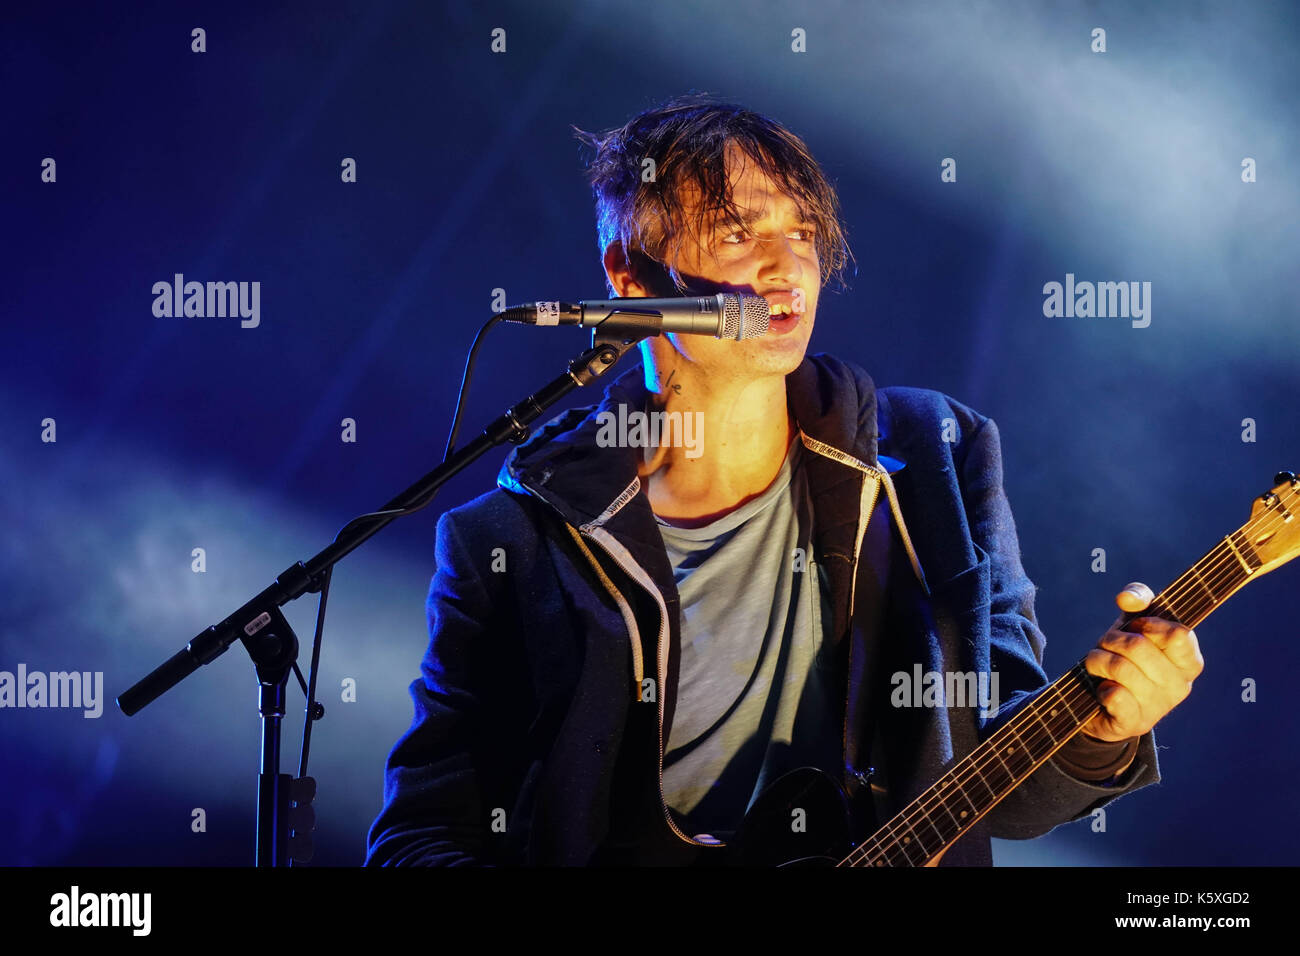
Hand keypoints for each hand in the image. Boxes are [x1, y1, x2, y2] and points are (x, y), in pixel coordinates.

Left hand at [1079, 582, 1204, 742]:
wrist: (1100, 700)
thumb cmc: (1124, 656)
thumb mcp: (1133, 623)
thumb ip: (1139, 598)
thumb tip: (1127, 598)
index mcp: (1189, 662)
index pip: (1177, 635)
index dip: (1148, 624)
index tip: (1136, 627)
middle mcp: (1179, 686)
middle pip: (1139, 647)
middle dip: (1111, 639)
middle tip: (1106, 645)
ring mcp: (1158, 707)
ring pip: (1120, 668)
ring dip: (1097, 659)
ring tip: (1097, 664)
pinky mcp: (1135, 723)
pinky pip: (1115, 696)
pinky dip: (1101, 686)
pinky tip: (1103, 689)